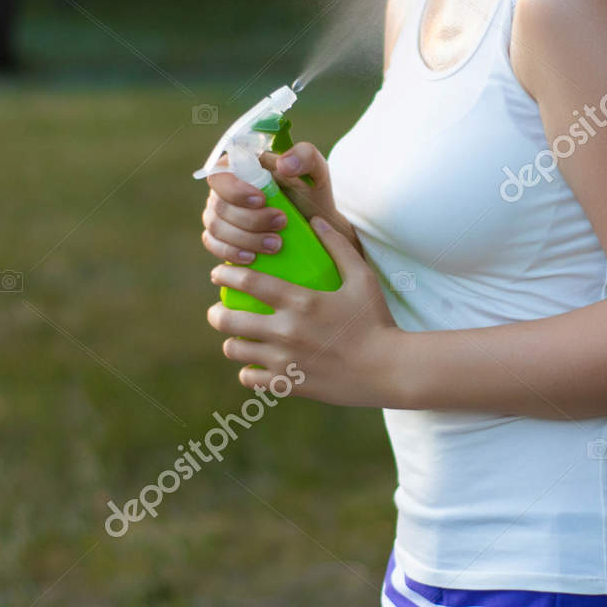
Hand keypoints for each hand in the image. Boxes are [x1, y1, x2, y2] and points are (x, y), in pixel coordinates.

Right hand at [200, 141, 361, 265]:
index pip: (219, 173)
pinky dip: (231, 253)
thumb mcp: (316, 170)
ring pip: (216, 228)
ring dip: (246, 239)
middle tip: (281, 223)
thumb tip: (283, 164)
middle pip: (220, 206)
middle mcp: (224, 189)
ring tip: (276, 244)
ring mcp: (220, 214)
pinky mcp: (221, 237)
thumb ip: (305, 156)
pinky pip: (213, 245)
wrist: (316, 227)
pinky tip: (252, 257)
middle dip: (251, 219)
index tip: (262, 200)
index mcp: (240, 166)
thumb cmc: (311, 194)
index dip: (235, 189)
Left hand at [206, 214, 404, 406]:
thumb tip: (316, 221)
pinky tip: (257, 365)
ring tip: (239, 339)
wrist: (389, 370)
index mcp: (300, 301)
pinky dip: (249, 371)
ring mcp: (284, 360)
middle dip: (217, 313)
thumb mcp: (363, 279)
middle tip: (220, 311)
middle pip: (228, 320)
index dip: (226, 275)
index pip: (249, 282)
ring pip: (234, 350)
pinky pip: (250, 379)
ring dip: (233, 342)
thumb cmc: (377, 321)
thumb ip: (339, 247)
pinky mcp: (289, 385)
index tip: (218, 274)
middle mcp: (285, 331)